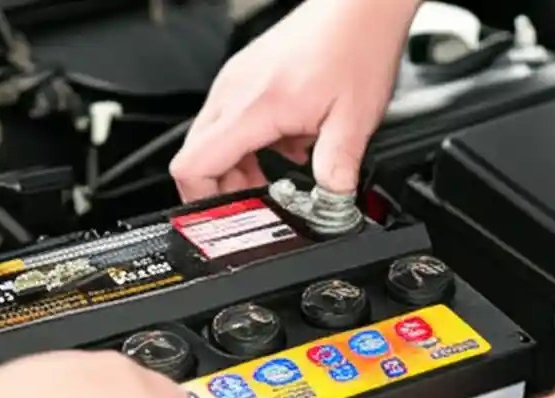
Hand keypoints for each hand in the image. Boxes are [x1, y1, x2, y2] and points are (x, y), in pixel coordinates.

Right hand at [170, 0, 419, 199]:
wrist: (359, 6)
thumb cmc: (355, 46)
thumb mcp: (354, 121)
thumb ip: (337, 170)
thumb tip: (331, 205)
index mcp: (253, 107)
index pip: (194, 165)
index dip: (201, 202)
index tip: (225, 219)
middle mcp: (234, 92)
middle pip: (196, 157)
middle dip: (222, 189)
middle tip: (257, 204)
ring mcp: (236, 81)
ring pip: (212, 140)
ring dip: (237, 168)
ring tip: (274, 178)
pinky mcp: (245, 76)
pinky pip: (229, 120)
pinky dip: (249, 144)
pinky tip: (284, 146)